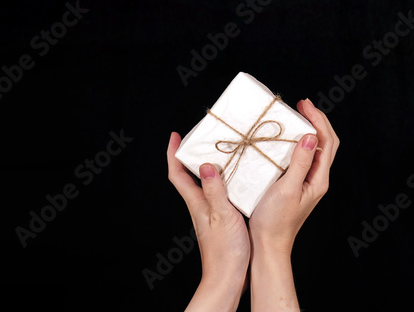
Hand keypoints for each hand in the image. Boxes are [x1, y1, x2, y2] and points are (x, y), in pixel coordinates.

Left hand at [167, 132, 248, 310]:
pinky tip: (239, 178)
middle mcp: (201, 205)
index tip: (175, 136)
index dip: (174, 154)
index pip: (178, 174)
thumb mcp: (223, 216)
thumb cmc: (225, 251)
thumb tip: (206, 165)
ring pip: (205, 183)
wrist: (228, 278)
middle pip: (190, 175)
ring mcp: (210, 213)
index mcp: (197, 202)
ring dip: (210, 165)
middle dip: (192, 154)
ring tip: (223, 150)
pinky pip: (219, 192)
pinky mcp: (222, 219)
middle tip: (203, 137)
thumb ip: (215, 191)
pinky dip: (225, 180)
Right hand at [249, 97, 338, 254]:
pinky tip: (284, 139)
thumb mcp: (287, 189)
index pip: (327, 141)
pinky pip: (303, 157)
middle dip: (317, 120)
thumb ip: (300, 163)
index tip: (303, 105)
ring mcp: (307, 182)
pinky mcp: (296, 184)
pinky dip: (297, 142)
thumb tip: (311, 136)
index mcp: (319, 179)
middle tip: (301, 104)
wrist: (268, 245)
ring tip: (295, 116)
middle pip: (326, 142)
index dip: (318, 120)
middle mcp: (317, 179)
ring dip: (308, 129)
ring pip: (315, 149)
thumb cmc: (276, 221)